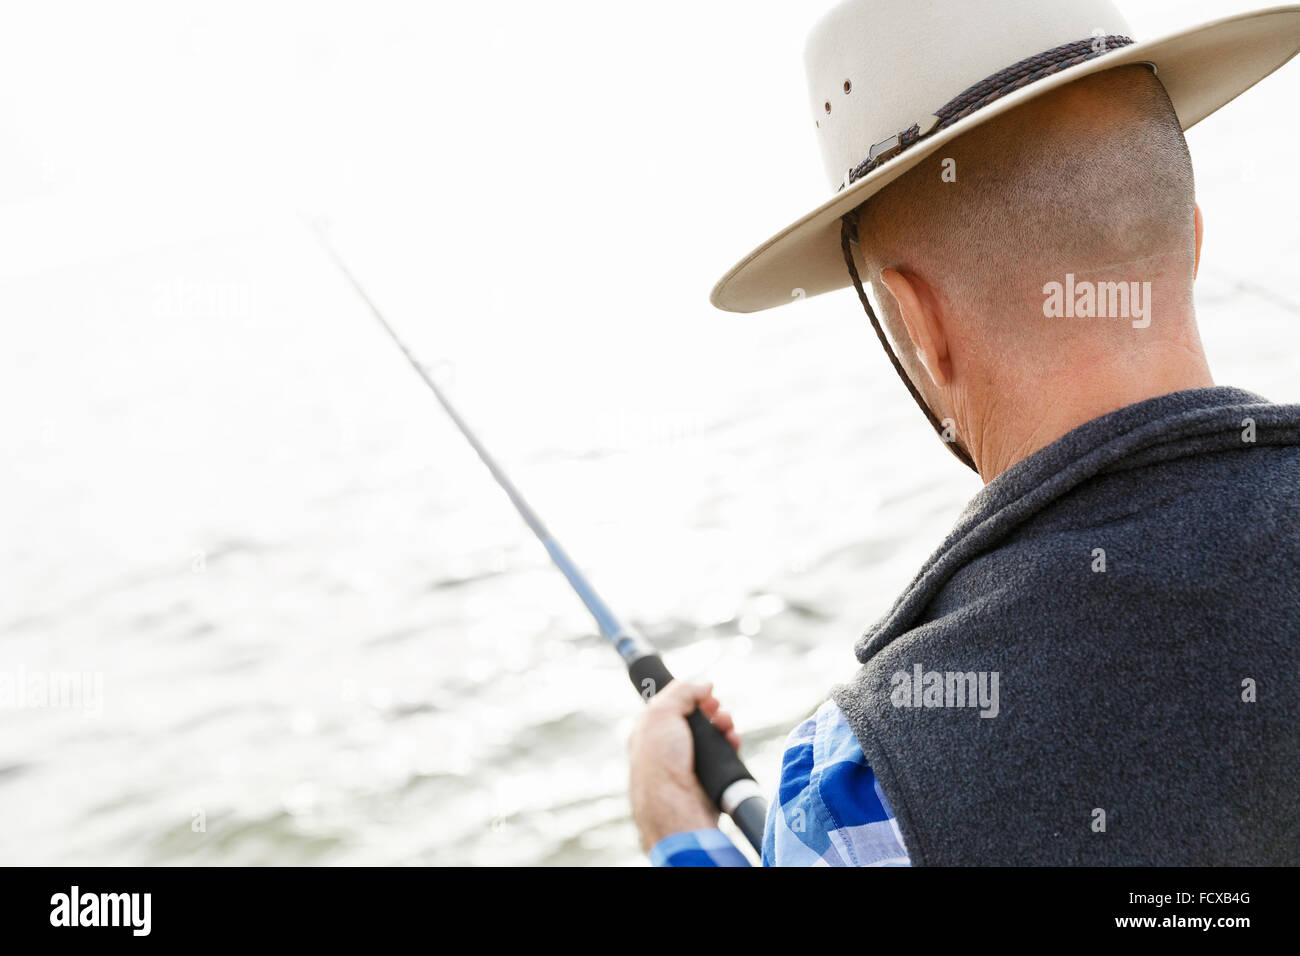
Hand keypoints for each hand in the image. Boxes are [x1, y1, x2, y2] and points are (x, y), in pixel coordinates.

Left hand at [627, 679, 741, 851]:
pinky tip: (733, 740)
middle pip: (696, 719)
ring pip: (713, 736)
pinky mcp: (709, 777)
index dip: (688, 697)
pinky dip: (732, 745)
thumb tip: (704, 685)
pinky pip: (725, 755)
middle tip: (716, 708)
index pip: (672, 706)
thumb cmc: (660, 763)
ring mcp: (690, 764)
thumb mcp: (661, 713)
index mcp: (650, 732)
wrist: (677, 807)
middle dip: (711, 710)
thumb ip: (681, 692)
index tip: (702, 693)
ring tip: (727, 725)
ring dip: (724, 725)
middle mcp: (669, 748)